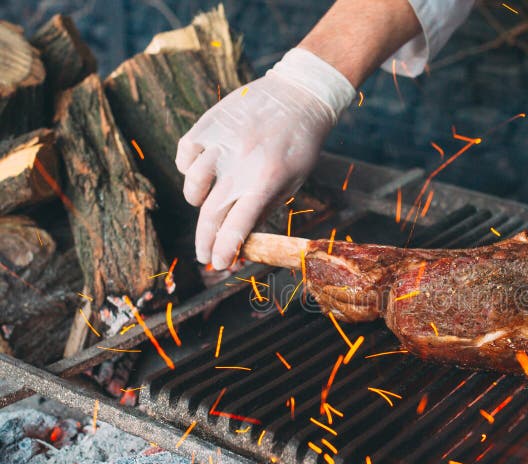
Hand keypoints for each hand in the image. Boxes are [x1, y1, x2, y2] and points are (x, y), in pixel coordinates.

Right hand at [175, 48, 354, 269]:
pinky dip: (188, 167)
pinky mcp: (208, 124)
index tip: (217, 265)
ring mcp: (220, 143)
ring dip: (198, 201)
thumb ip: (265, 207)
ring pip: (193, 185)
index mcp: (265, 181)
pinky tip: (201, 170)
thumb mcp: (293, 181)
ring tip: (208, 203)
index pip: (236, 226)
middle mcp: (239, 164)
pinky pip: (185, 155)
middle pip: (211, 213)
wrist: (299, 93)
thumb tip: (242, 238)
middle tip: (203, 255)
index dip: (223, 250)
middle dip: (205, 241)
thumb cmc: (300, 143)